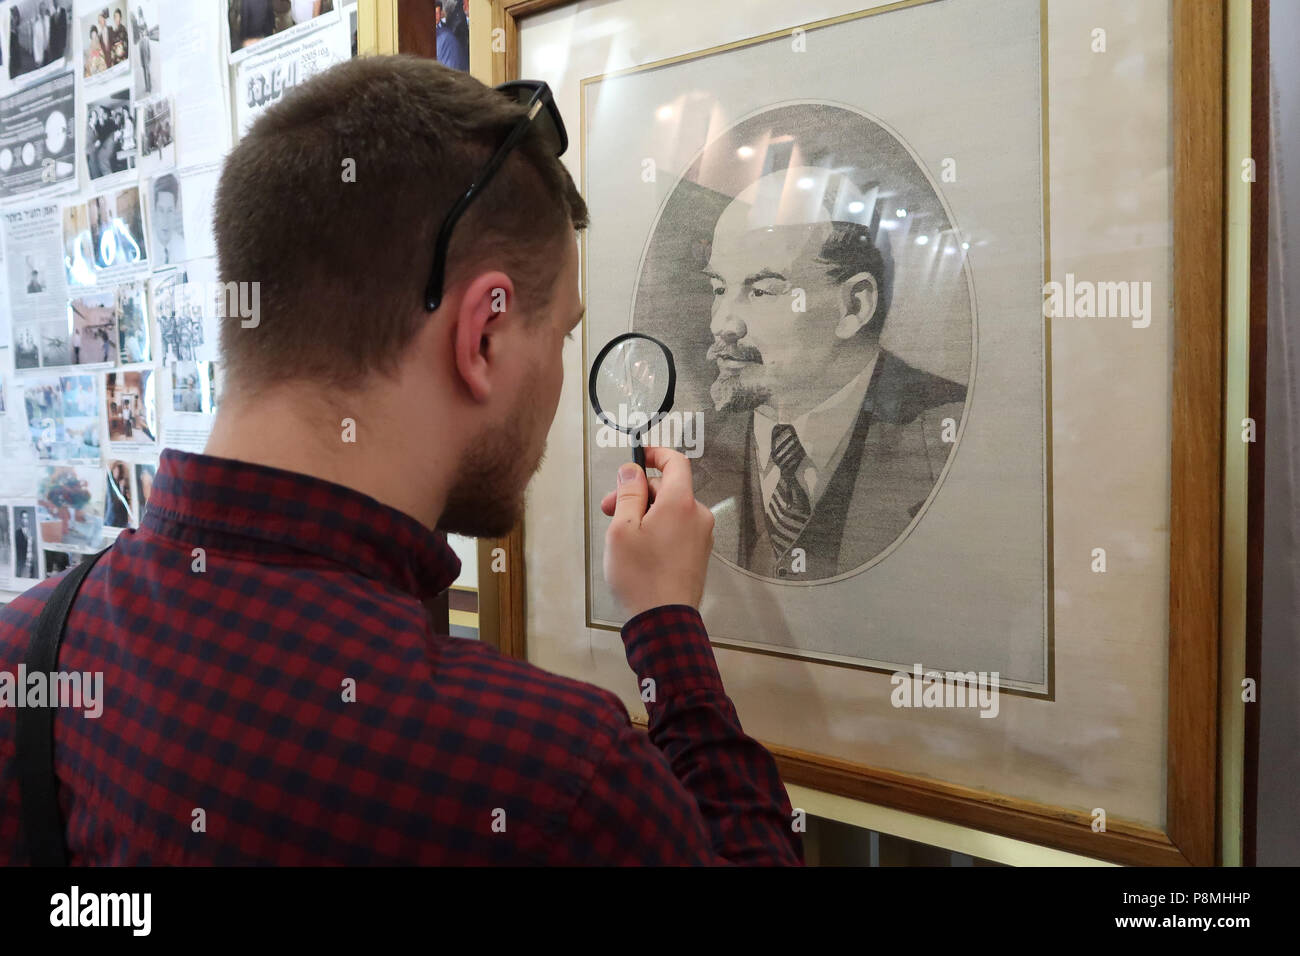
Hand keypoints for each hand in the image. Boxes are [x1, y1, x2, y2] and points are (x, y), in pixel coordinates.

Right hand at [601, 446, 713, 618]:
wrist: (664, 621)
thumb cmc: (639, 574)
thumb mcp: (622, 529)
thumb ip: (629, 493)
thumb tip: (632, 469)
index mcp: (681, 502)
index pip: (676, 462)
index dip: (655, 454)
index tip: (636, 458)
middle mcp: (698, 515)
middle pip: (668, 488)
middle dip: (637, 493)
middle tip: (608, 509)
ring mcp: (702, 536)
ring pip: (671, 510)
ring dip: (645, 513)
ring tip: (621, 536)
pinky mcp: (700, 554)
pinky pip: (678, 529)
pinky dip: (658, 529)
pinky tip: (640, 550)